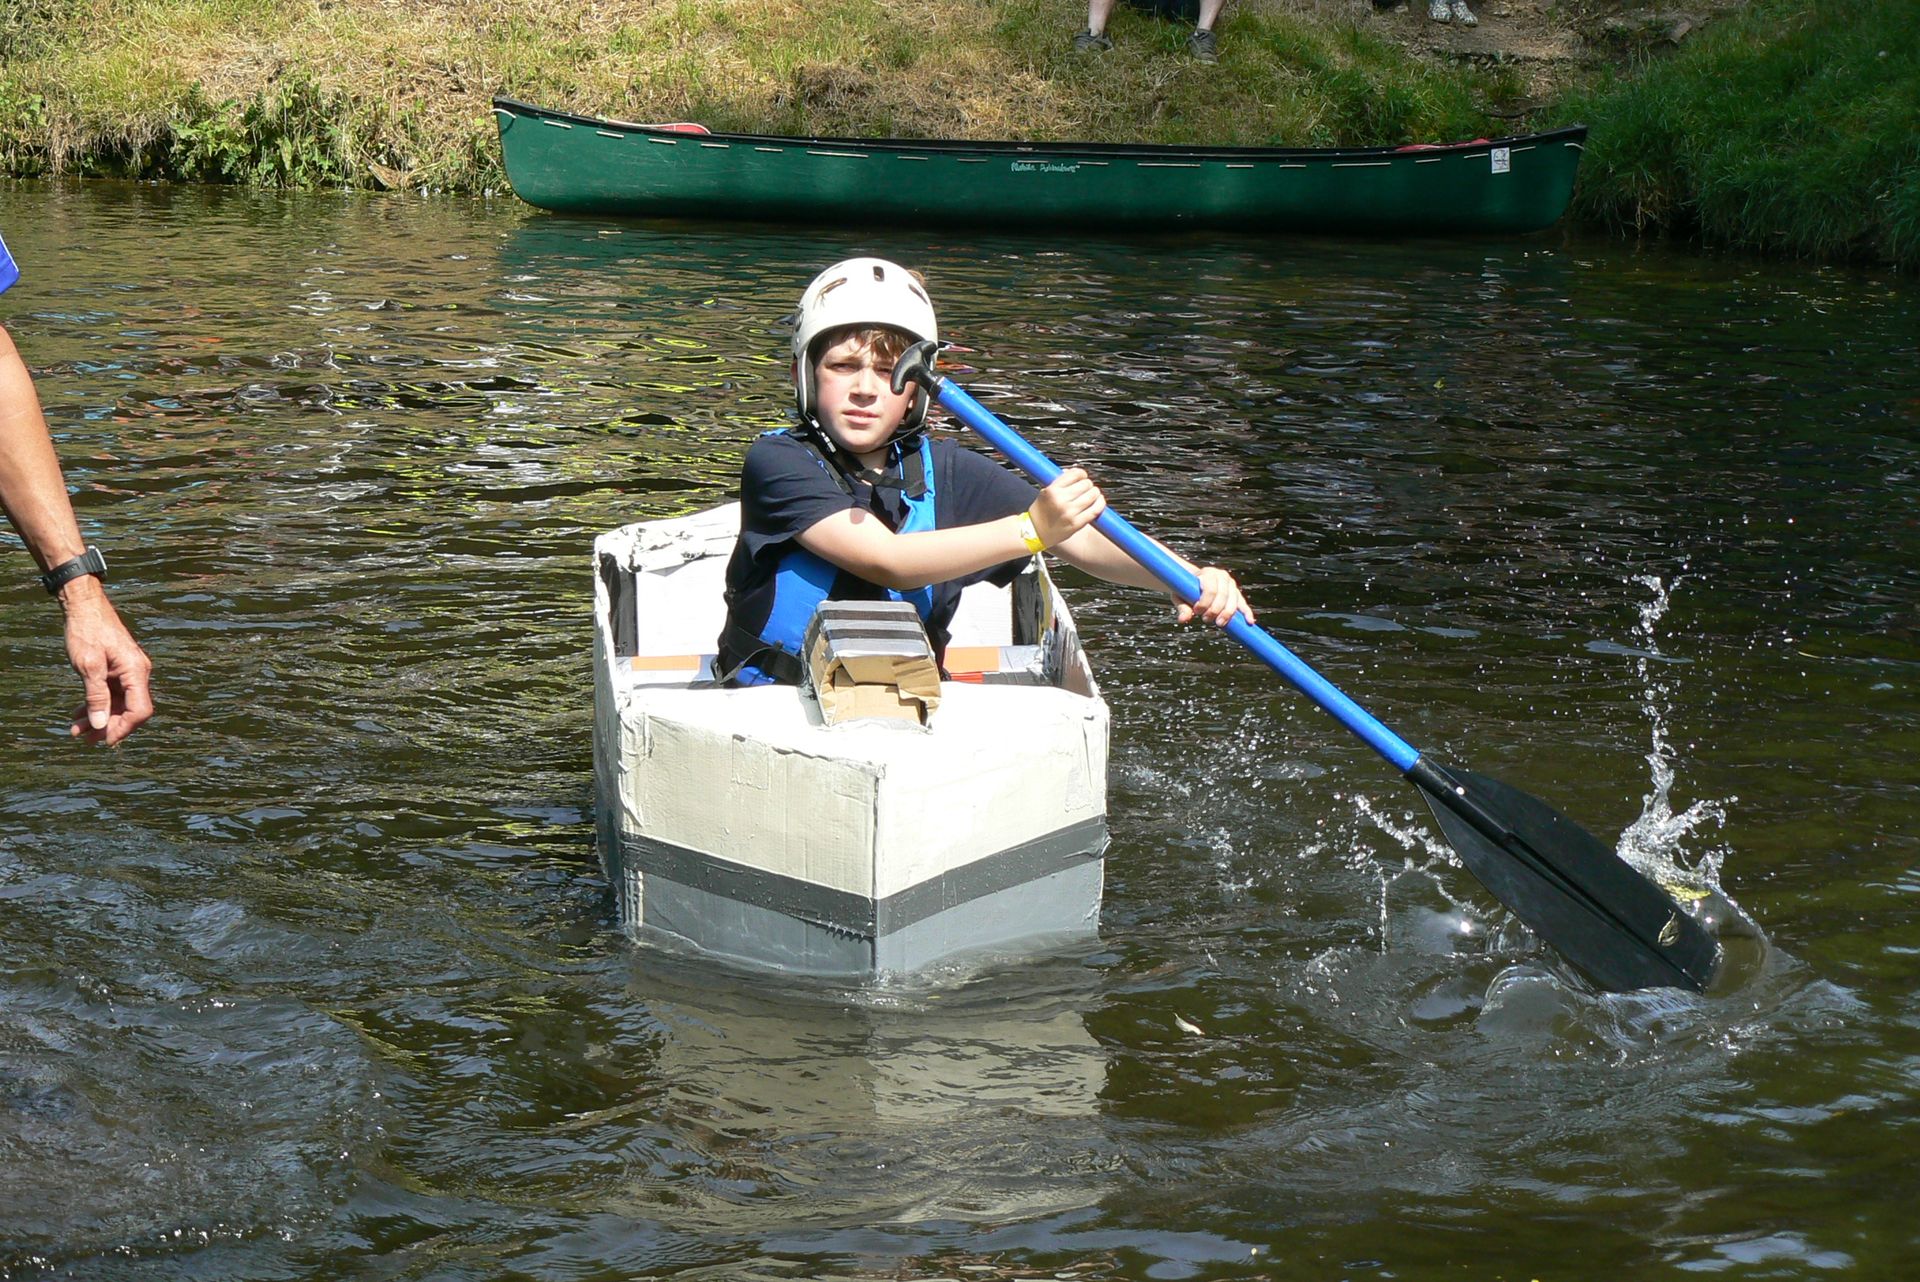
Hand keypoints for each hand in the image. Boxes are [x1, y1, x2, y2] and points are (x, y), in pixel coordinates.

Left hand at [60, 581, 154, 744]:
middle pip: (130, 710)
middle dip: (109, 726)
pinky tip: (80, 714)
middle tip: (86, 739)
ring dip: (99, 718)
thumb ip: (96, 697)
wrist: (84, 606)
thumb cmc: (87, 631)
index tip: (104, 740)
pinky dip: (97, 705)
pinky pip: (111, 694)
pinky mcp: (116, 670)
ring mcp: (127, 672)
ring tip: (78, 730)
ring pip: (118, 704)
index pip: (140, 710)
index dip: (123, 728)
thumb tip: (101, 724)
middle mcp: (137, 673)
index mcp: (136, 671)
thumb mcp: (89, 666)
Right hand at [1028, 467, 1106, 548]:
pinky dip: (1100, 504)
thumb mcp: (1044, 493)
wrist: (1034, 533)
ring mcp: (1069, 513)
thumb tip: (1072, 472)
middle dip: (1087, 484)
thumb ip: (1059, 482)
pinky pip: (1095, 510)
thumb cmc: (1039, 513)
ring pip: (1092, 495)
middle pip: (1086, 484)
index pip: (1075, 474)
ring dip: (1095, 493)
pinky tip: (1099, 502)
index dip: (1081, 474)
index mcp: (1052, 491)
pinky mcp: (1077, 524)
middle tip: (1086, 488)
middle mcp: (1061, 501)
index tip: (1082, 476)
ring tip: (1092, 495)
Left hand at [1175, 565, 1252, 627]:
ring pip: (1233, 601)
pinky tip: (1249, 621)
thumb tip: (1183, 620)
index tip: (1196, 611)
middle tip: (1205, 619)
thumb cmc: (1185, 590)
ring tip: (1218, 623)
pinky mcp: (1236, 594)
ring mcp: (1231, 585)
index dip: (1204, 602)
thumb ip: (1182, 607)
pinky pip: (1242, 604)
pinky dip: (1246, 612)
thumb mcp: (1180, 596)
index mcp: (1208, 573)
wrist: (1193, 584)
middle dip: (1215, 610)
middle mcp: (1222, 576)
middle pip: (1223, 596)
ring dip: (1226, 614)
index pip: (1211, 588)